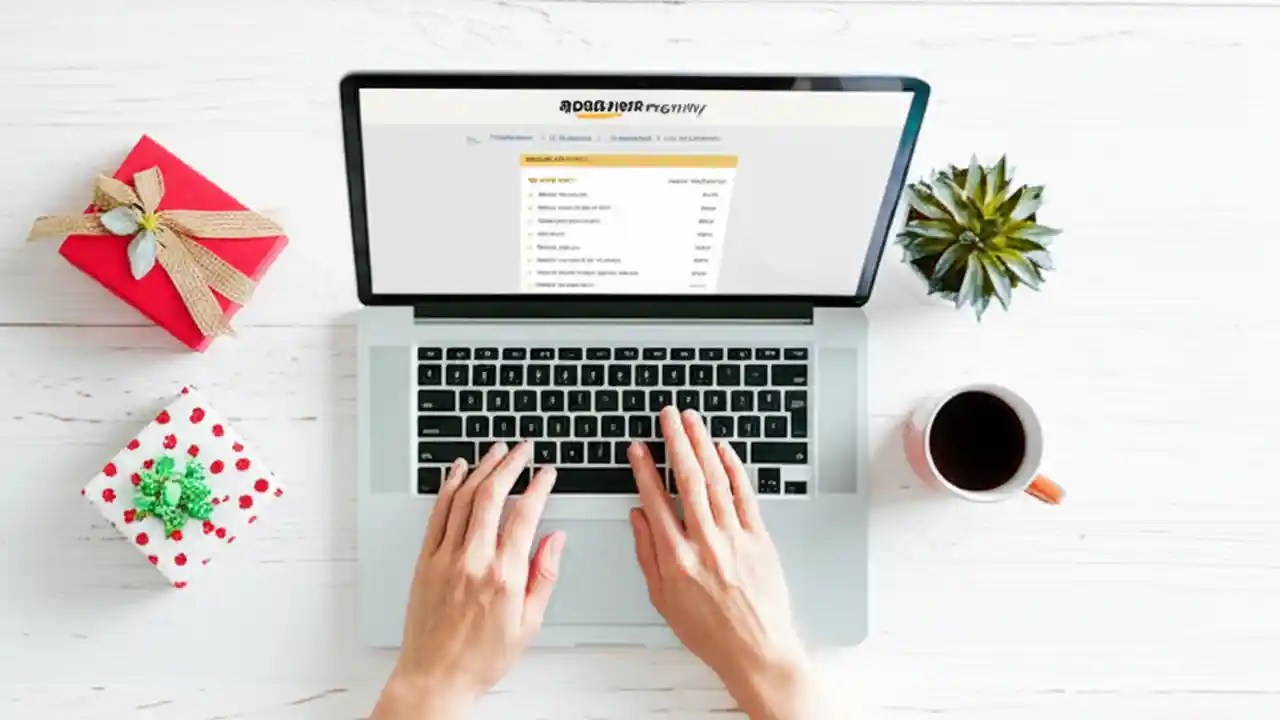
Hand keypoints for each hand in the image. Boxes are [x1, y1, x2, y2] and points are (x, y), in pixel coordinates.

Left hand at [372, 442, 564, 719]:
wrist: (436, 678)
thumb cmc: (482, 658)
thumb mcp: (530, 623)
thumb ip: (545, 576)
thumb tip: (556, 539)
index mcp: (505, 576)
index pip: (525, 515)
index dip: (538, 486)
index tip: (546, 473)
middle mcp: (474, 561)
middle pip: (492, 496)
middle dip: (510, 464)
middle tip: (522, 448)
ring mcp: (446, 558)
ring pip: (463, 498)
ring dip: (481, 468)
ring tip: (495, 451)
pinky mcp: (425, 561)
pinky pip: (437, 515)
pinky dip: (448, 488)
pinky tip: (458, 472)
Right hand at [628, 408, 818, 719]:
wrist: (757, 651)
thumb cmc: (710, 631)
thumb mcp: (663, 599)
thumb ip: (648, 553)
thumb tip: (637, 517)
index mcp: (677, 559)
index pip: (655, 500)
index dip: (644, 469)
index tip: (637, 448)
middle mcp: (706, 543)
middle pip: (688, 479)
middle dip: (675, 441)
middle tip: (667, 416)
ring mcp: (736, 538)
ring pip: (716, 480)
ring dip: (703, 445)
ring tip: (692, 421)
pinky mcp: (760, 538)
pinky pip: (745, 495)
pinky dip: (734, 468)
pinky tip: (724, 449)